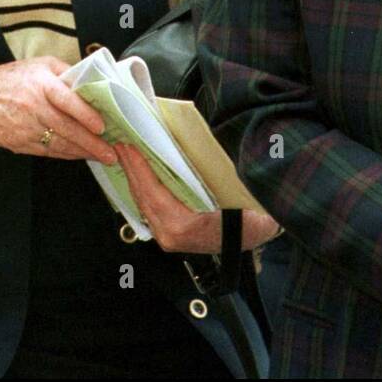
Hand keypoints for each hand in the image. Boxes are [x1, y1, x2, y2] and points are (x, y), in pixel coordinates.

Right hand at [0, 57, 116, 162]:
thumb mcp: (40, 65)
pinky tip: (81, 155)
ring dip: (83, 153)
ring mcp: (25, 128)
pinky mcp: (19, 144)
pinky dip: (67, 155)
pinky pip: (48, 152)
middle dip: (91, 143)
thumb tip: (94, 84)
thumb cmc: (12, 78)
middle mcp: (33, 107)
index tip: (102, 126)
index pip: (66, 100)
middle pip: (66, 128)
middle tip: (112, 153)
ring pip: (59, 144)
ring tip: (103, 157)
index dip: (85, 114)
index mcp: (40, 84)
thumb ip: (67, 73)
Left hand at [116, 143, 281, 253]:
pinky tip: (139, 175)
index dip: (139, 168)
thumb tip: (195, 142)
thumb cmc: (251, 215)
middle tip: (121, 143)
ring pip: (144, 204)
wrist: (259, 237)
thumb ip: (212, 171)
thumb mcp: (235, 191)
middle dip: (130, 169)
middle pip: (143, 197)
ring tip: (126, 154)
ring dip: (134, 178)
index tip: (129, 146)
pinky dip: (143, 189)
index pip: (152, 192)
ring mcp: (169, 238)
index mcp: (183, 225)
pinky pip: (150, 210)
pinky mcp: (171, 236)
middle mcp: (171, 235)